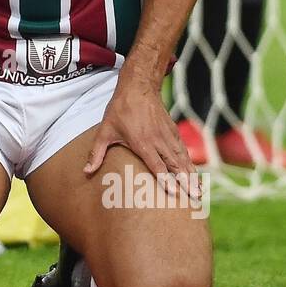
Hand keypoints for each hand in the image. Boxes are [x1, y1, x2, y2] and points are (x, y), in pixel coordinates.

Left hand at [84, 80, 196, 199]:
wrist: (138, 87)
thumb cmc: (120, 110)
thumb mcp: (105, 131)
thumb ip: (96, 153)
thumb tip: (86, 171)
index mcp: (142, 142)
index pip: (156, 165)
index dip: (166, 180)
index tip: (175, 193)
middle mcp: (158, 140)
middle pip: (174, 165)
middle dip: (186, 182)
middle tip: (195, 198)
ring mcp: (167, 135)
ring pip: (182, 158)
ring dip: (191, 175)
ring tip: (199, 191)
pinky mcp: (173, 131)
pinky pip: (183, 150)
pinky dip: (190, 162)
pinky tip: (194, 174)